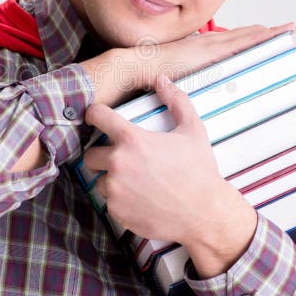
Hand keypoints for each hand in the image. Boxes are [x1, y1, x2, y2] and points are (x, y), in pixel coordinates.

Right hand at [80, 22, 294, 106]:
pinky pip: (236, 42)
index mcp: (194, 53)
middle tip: (288, 29)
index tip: (264, 40)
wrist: (128, 71)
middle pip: (240, 37)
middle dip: (264, 33)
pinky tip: (269, 36)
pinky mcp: (204, 51)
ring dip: (265, 33)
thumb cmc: (140, 81)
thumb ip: (175, 91)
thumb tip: (177, 102)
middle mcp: (202, 45)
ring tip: (287, 29)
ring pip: (242, 36)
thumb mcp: (164, 86)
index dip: (246, 41)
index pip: (226, 45)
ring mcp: (204, 46)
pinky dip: (254, 38)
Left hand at [83, 74, 257, 276]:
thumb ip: (176, 101)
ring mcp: (115, 189)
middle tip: (122, 160)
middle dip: (102, 156)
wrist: (205, 214)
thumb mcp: (193, 130)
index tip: (96, 117)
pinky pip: (109, 202)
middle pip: (90, 154)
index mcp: (132, 140)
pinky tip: (141, 199)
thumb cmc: (200, 172)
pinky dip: (121, 201)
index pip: (98, 116)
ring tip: (137, 183)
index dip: (95, 114)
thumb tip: (163, 80)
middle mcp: (118, 163)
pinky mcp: (117, 211)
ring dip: (112, 180)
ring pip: (99, 180)